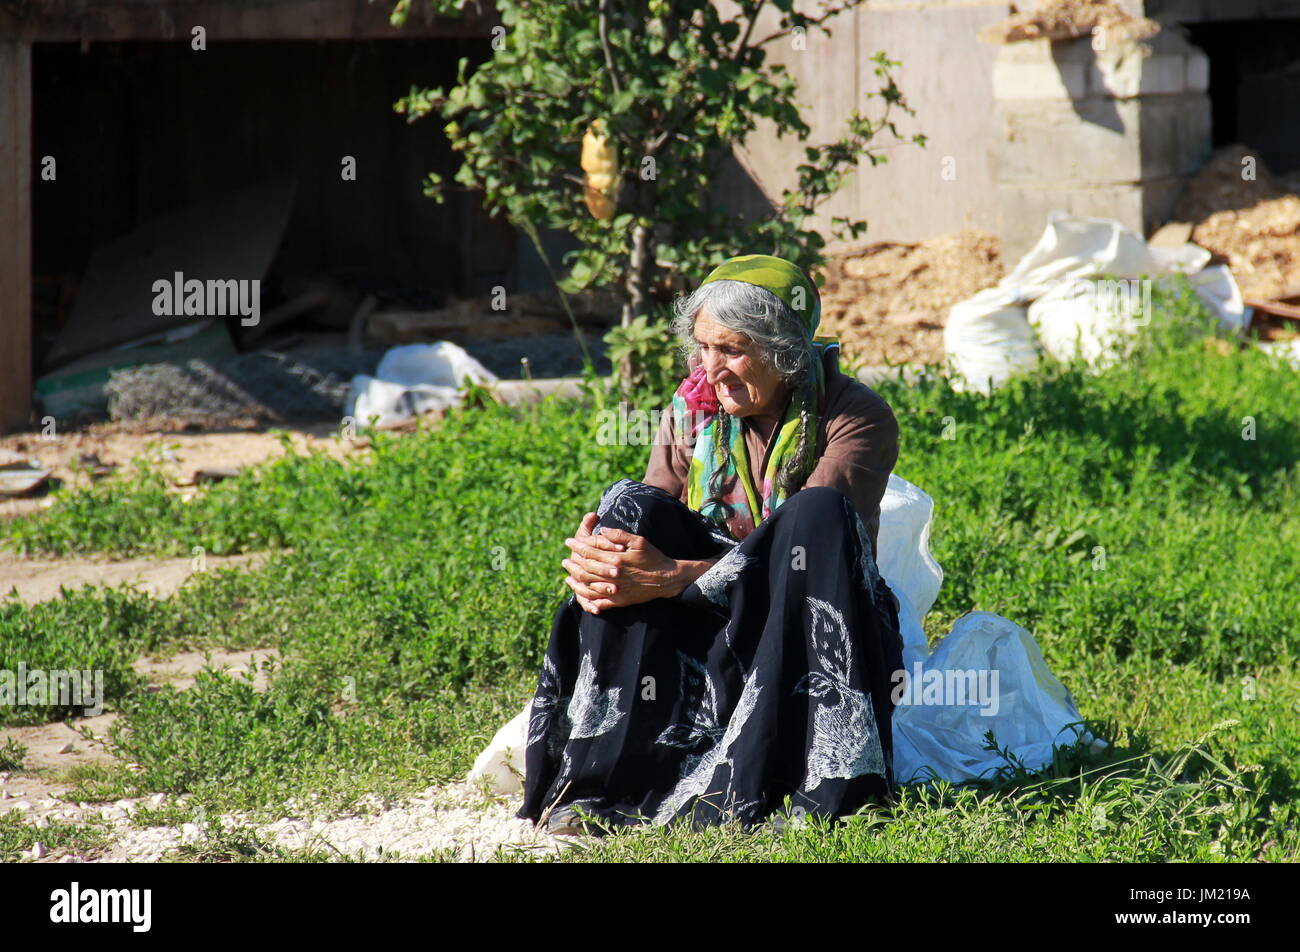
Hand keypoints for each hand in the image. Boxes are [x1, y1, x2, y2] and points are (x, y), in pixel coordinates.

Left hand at [563, 522, 683, 613]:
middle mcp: (613, 575)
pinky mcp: (619, 601)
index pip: (590, 551)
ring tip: (568, 576)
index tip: (568, 541)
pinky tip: (581, 594)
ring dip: (576, 581)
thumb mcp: (639, 541)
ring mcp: (615, 590)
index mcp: (616, 559)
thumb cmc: (653, 557)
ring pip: (588, 586)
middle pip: (585, 569)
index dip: (577, 546)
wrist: (666, 579)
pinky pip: (598, 602)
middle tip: (565, 560)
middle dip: (572, 563)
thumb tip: (602, 530)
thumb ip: (619, 535)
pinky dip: (587, 599)